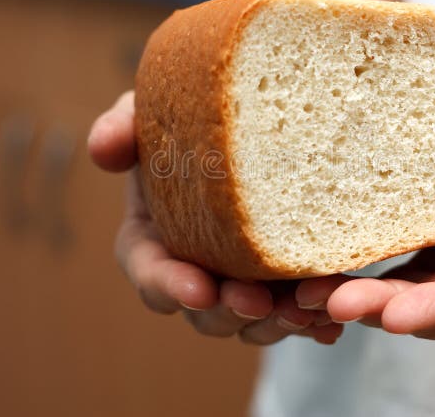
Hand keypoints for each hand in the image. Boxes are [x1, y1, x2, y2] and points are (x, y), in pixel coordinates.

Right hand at [88, 91, 342, 344]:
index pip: (150, 273)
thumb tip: (102, 150)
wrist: (254, 116)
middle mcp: (197, 267)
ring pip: (252, 323)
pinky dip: (313, 324)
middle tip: (257, 301)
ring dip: (277, 324)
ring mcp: (241, 280)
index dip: (169, 286)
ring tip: (306, 310)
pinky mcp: (283, 282)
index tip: (198, 288)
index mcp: (155, 237)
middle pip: (204, 311)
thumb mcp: (152, 109)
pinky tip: (332, 324)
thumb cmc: (192, 114)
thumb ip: (124, 124)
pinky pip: (296, 314)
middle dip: (229, 312)